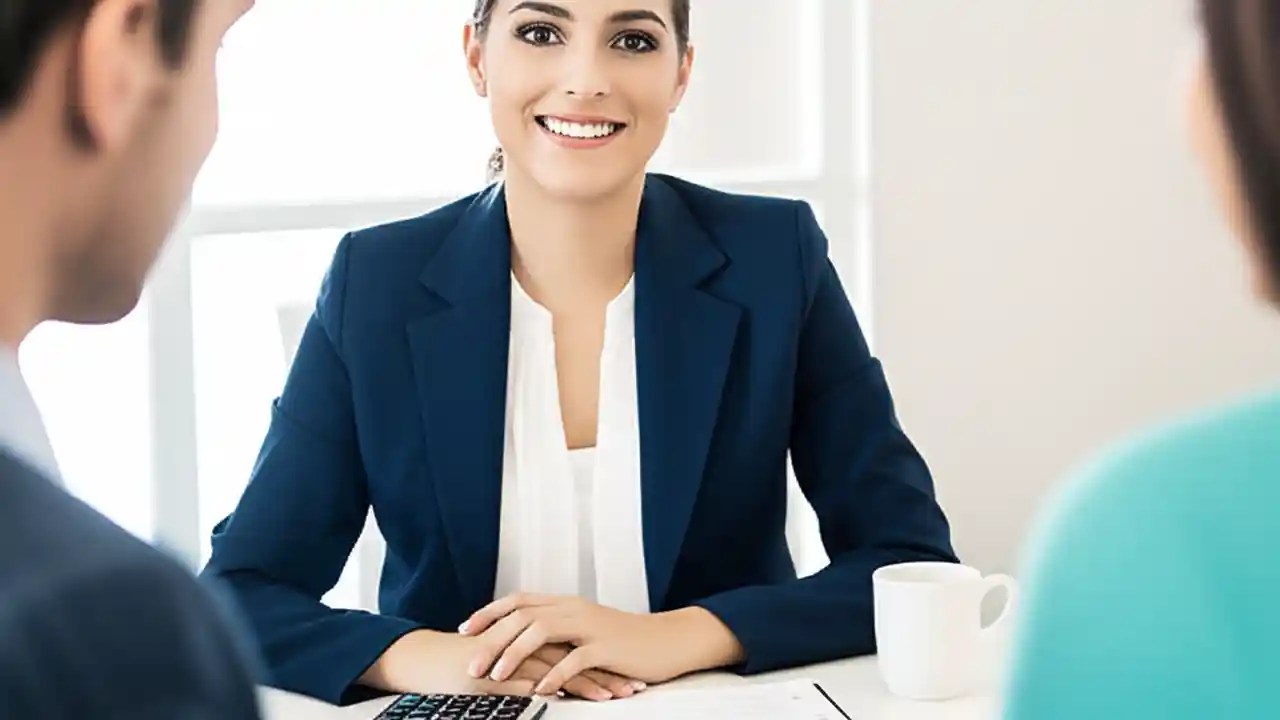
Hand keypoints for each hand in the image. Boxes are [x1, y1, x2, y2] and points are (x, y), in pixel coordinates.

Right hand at [359, 630, 639, 701]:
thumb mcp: (506, 667)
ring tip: (613, 696)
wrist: (425, 660)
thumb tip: (560, 685)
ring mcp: (511, 656)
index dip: (604, 663)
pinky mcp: (494, 670)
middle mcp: (526, 643)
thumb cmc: (465, 666)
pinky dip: (548, 688)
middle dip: (607, 673)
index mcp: (533, 638)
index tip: (631, 676)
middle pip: (576, 657)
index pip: (578, 649)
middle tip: (635, 687)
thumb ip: (531, 669)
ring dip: (587, 683)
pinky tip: (565, 697)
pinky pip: (525, 679)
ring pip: (557, 668)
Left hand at [459, 594, 744, 695]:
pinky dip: (554, 675)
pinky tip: (539, 691)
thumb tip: (523, 644)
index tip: (464, 630)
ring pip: (542, 631)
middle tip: (471, 665)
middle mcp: (574, 609)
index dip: (490, 613)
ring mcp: (590, 626)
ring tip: (495, 676)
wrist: (667, 641)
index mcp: (566, 604)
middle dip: (492, 639)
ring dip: (514, 654)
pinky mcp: (607, 647)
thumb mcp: (585, 631)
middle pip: (523, 616)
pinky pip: (575, 659)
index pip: (519, 600)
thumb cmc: (623, 642)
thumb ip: (557, 632)